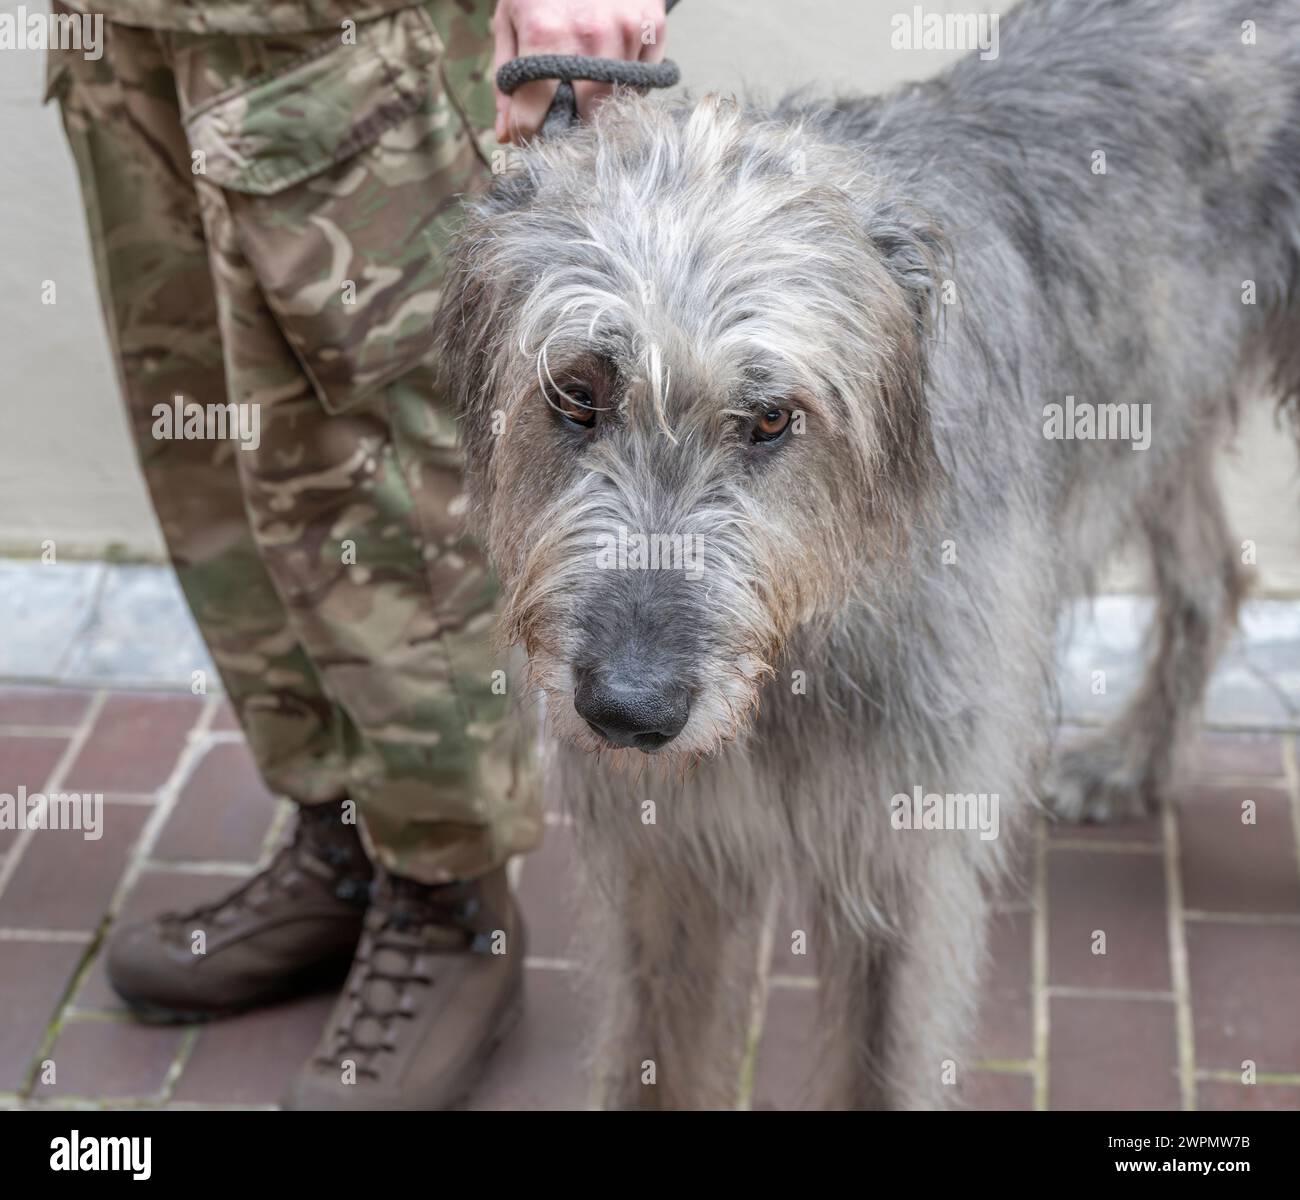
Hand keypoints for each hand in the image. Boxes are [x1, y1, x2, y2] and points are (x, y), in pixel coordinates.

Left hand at [492, 0, 667, 143]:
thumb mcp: (510, 19)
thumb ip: (506, 78)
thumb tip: (505, 133)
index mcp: (544, 33)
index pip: (534, 116)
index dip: (528, 130)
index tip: (528, 129)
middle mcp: (587, 36)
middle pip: (584, 116)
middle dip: (570, 121)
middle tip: (561, 111)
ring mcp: (625, 31)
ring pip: (617, 101)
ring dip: (600, 100)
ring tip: (586, 77)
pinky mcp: (652, 27)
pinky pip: (642, 80)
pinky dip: (627, 79)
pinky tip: (611, 57)